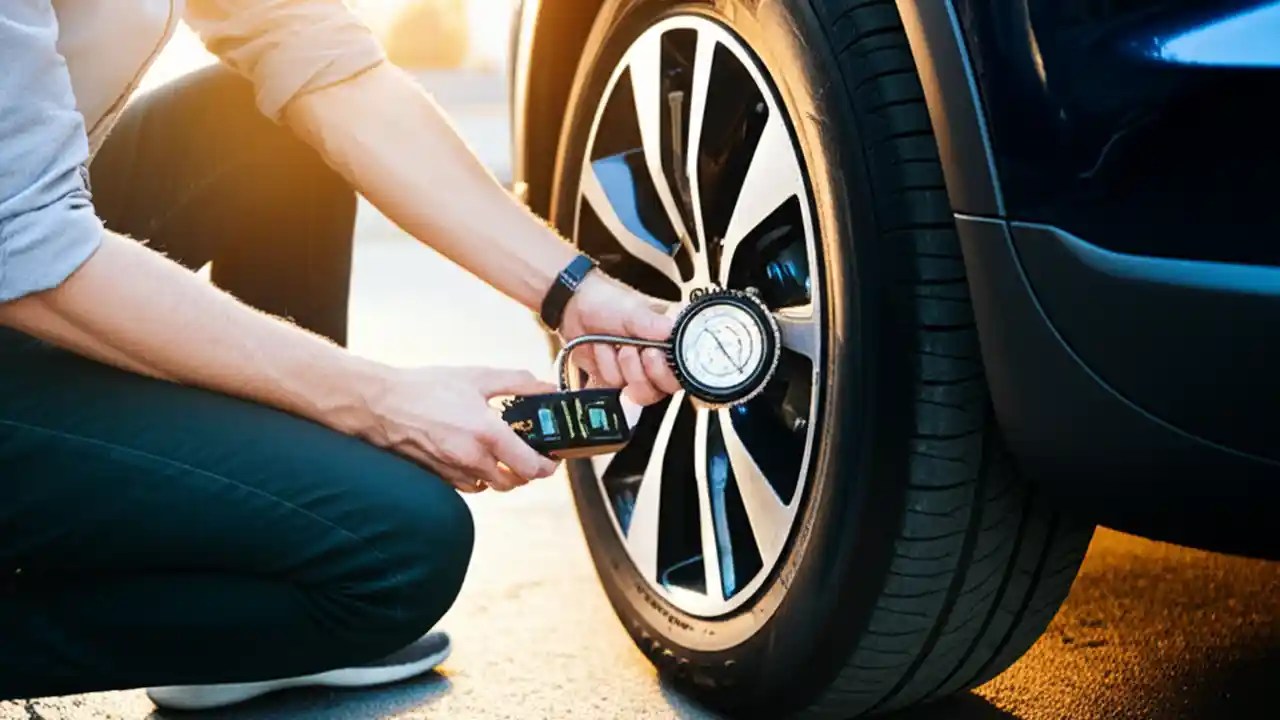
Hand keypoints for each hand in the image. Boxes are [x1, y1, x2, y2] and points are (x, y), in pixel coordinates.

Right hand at [362, 366, 560, 492]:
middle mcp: (474, 459)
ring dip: (504, 474)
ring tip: (503, 452)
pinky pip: (471, 485)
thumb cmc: (428, 388)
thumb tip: (548, 389)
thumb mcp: (478, 377)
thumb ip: (518, 383)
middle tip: (530, 452)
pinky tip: (476, 455)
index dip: (548, 465)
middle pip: (516, 482)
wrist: (382, 405)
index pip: (531, 466)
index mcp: (488, 434)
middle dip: (527, 470)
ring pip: (493, 485)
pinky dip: (480, 476)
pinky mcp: (440, 478)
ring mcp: (455, 472)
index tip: (552, 456)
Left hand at [560, 273, 682, 404]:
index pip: (679, 376)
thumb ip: (654, 325)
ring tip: (609, 344)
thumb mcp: (633, 311)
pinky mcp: (614, 380)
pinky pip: (611, 389)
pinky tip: (600, 352)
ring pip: (631, 391)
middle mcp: (655, 363)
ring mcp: (634, 374)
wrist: (574, 308)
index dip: (663, 371)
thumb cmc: (607, 303)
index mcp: (668, 346)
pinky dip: (602, 369)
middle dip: (636, 370)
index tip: (649, 353)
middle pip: (657, 391)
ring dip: (614, 365)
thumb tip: (674, 333)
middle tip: (627, 347)